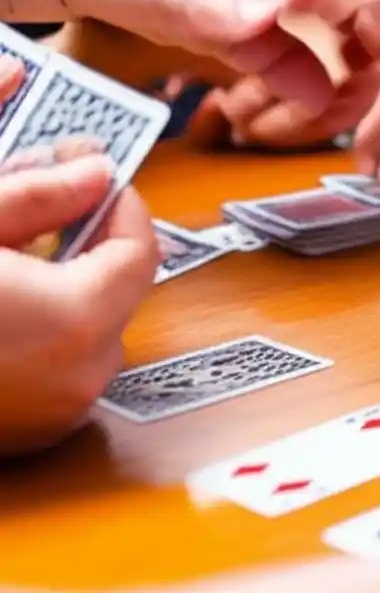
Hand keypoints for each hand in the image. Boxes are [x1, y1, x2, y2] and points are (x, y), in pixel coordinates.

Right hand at [0, 158, 157, 455]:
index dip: (117, 204)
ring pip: (89, 326)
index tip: (89, 171)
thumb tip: (92, 174)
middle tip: (42, 197)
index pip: (140, 249)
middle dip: (84, 239)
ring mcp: (58, 412)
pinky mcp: (30, 434)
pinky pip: (60, 365)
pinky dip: (41, 329)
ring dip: (62, 283)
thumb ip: (38, 194)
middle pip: (117, 288)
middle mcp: (83, 375)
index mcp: (78, 320)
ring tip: (7, 251)